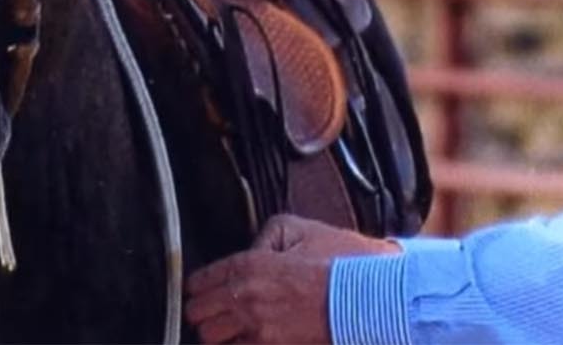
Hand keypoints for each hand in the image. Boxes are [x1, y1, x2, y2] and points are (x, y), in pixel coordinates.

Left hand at [184, 214, 398, 343]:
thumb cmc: (335, 262)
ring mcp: (257, 328)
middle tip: (214, 311)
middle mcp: (245, 297)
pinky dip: (236, 344)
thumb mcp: (295, 229)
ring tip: (228, 329)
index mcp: (247, 265)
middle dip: (203, 312)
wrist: (365, 296)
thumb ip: (263, 237)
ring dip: (216, 334)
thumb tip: (249, 252)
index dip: (198, 288)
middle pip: (197, 314)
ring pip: (210, 339)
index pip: (198, 282)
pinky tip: (246, 338)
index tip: (202, 291)